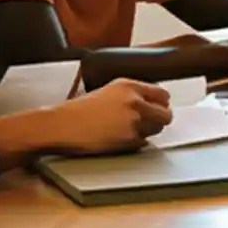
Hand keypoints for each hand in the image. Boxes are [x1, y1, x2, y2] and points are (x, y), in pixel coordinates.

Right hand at [47, 79, 173, 154]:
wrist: (62, 125)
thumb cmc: (79, 110)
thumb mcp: (108, 92)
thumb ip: (131, 95)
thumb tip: (151, 103)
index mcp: (129, 85)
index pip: (163, 94)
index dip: (161, 104)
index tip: (159, 108)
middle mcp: (135, 100)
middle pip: (165, 113)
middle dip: (160, 119)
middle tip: (150, 123)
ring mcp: (133, 120)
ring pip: (157, 128)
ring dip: (149, 131)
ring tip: (129, 131)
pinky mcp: (129, 138)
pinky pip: (143, 142)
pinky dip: (135, 142)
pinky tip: (119, 138)